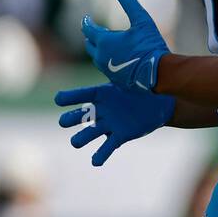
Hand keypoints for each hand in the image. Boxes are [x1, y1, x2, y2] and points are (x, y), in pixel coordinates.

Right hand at [54, 82, 174, 165]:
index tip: (58, 99)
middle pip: (81, 116)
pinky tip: (95, 162)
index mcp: (102, 94)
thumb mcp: (131, 79)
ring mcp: (109, 124)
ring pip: (90, 133)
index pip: (83, 95)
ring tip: (76, 142)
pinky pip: (108, 147)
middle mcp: (101, 110)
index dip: (71, 97)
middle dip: (71, 119)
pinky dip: (101, 155)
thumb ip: (121, 72)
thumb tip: (115, 54)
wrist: (159, 105)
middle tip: (64, 122)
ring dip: (82, 139)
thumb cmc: (142, 89)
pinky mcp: (120, 136)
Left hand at [82, 0, 170, 93]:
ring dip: (99, 50)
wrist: (159, 74)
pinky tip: (116, 62)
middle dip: (91, 37)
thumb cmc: (149, 46)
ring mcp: (107, 70)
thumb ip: (130, 4)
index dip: (87, 22)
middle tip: (93, 33)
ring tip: (105, 47)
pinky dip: (108, 62)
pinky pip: (107, 69)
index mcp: (104, 41)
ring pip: (98, 58)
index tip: (87, 18)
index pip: (89, 29)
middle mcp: (101, 56)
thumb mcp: (143, 21)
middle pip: (90, 45)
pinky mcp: (115, 81)